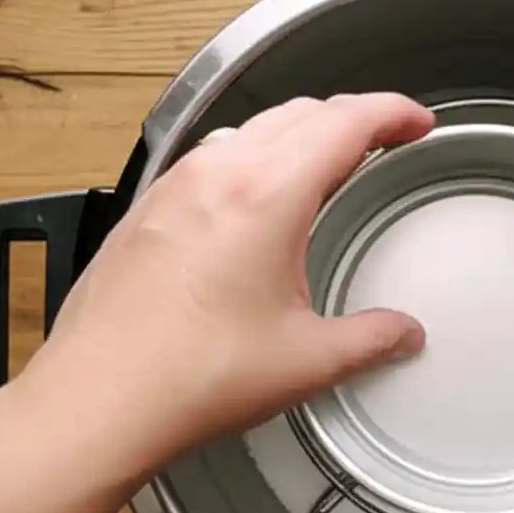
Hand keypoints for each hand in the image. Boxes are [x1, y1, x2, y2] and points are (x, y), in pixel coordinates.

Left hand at [13, 93, 434, 477]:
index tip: (416, 121)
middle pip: (300, 113)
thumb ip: (370, 339)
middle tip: (384, 137)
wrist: (97, 400)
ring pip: (252, 128)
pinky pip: (211, 156)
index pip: (344, 122)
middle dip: (352, 117)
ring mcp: (174, 186)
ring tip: (327, 162)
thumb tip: (403, 334)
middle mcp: (217, 174)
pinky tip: (257, 195)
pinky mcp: (147, 208)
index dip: (392, 112)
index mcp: (266, 195)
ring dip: (300, 132)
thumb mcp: (306, 361)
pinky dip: (252, 156)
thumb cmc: (190, 377)